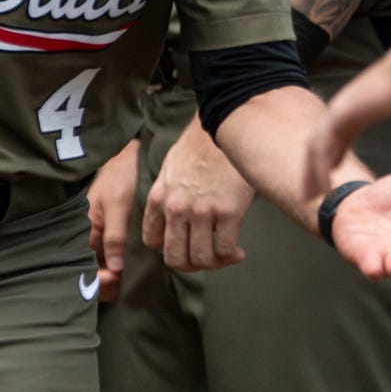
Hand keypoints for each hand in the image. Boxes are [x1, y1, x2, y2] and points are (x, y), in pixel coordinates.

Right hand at [88, 139, 141, 302]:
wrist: (129, 157)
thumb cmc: (120, 177)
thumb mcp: (117, 205)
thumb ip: (114, 236)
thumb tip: (115, 269)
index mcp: (82, 230)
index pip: (81, 265)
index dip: (95, 278)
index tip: (114, 279)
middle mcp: (87, 237)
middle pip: (88, 272)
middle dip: (102, 283)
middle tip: (120, 283)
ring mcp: (98, 238)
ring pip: (99, 269)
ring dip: (110, 279)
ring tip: (124, 281)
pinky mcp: (110, 236)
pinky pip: (108, 261)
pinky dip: (115, 271)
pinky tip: (125, 274)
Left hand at [144, 121, 255, 271]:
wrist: (225, 126)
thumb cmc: (199, 146)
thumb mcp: (170, 168)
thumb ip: (165, 195)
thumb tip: (168, 218)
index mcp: (159, 198)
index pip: (152, 241)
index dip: (168, 248)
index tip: (183, 245)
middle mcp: (177, 209)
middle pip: (175, 258)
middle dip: (190, 265)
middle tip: (204, 260)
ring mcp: (202, 212)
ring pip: (201, 259)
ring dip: (213, 264)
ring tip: (223, 256)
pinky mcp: (228, 212)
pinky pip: (225, 250)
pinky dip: (231, 257)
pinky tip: (237, 251)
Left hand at [311, 56, 390, 199]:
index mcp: (361, 103)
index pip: (339, 133)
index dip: (334, 153)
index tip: (333, 170)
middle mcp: (346, 106)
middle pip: (321, 142)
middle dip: (314, 167)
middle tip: (312, 190)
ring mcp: (340, 109)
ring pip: (316, 147)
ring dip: (312, 173)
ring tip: (312, 195)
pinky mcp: (340, 115)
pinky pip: (323, 148)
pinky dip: (321, 170)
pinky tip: (324, 187)